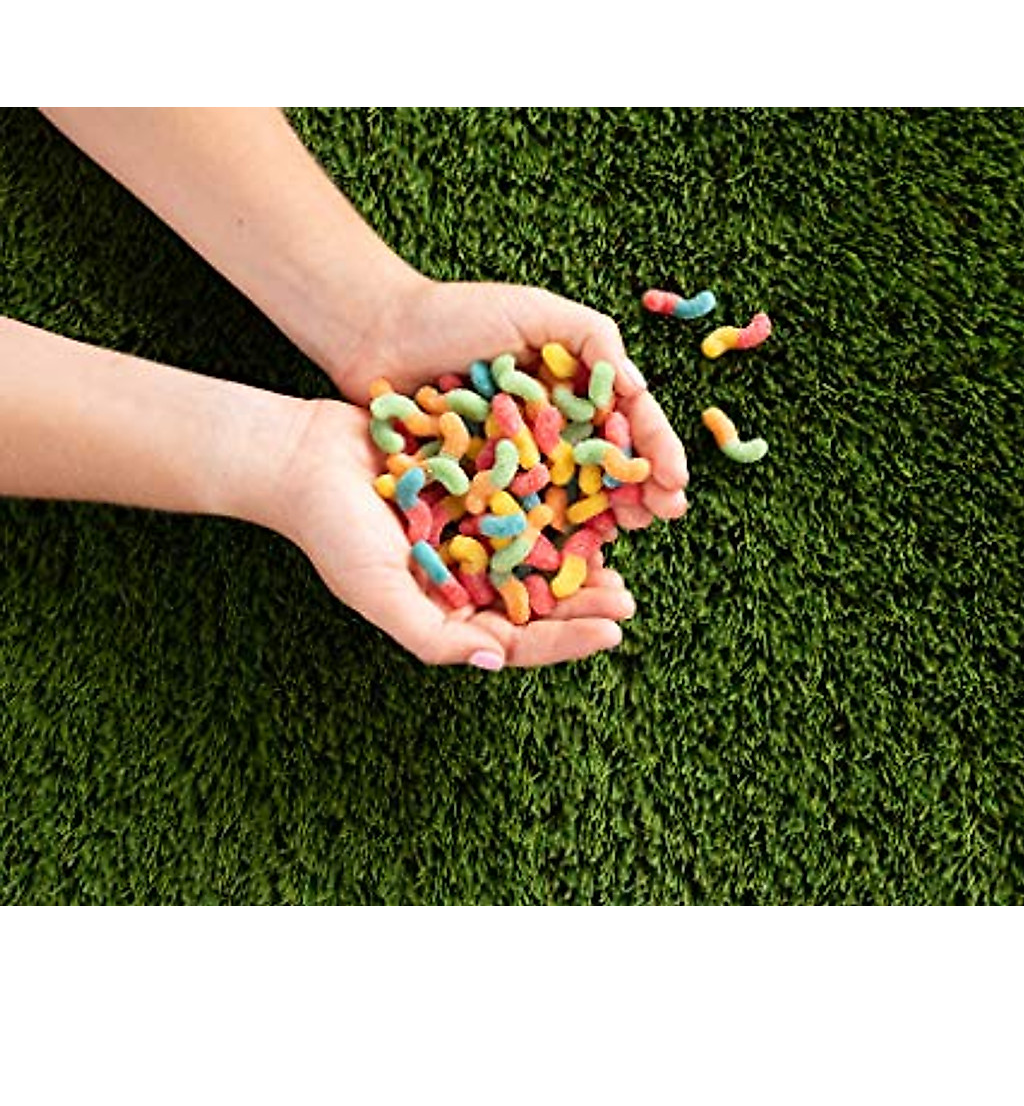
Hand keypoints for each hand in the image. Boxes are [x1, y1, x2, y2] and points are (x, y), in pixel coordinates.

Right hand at [272, 398, 638, 667]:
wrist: (303, 456)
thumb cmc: (331, 531)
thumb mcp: (377, 592)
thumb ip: (432, 634)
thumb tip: (495, 661)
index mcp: (447, 610)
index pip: (516, 640)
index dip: (565, 641)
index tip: (612, 633)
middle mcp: (467, 575)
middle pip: (537, 599)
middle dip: (583, 602)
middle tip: (627, 599)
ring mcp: (474, 529)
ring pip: (540, 550)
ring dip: (579, 555)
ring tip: (618, 552)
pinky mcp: (477, 482)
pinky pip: (526, 496)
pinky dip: (557, 500)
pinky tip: (590, 496)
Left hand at [336, 278, 689, 528]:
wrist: (377, 334)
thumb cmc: (456, 314)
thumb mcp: (536, 311)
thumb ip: (593, 338)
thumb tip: (637, 388)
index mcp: (577, 388)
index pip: (631, 422)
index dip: (658, 450)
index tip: (675, 479)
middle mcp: (555, 429)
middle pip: (611, 465)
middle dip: (643, 491)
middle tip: (663, 514)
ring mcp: (520, 460)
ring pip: (574, 495)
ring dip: (605, 518)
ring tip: (625, 534)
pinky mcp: (483, 484)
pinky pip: (522, 512)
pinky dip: (548, 532)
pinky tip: (570, 548)